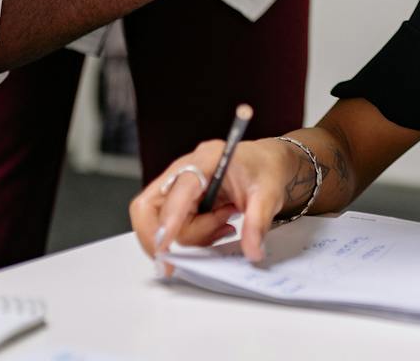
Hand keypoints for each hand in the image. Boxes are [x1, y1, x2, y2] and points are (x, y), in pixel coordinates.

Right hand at [130, 137, 304, 265]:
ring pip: (165, 222)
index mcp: (207, 158)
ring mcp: (180, 183)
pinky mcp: (181, 198)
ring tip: (226, 222)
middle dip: (159, 236)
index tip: (163, 249)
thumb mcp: (269, 194)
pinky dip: (195, 234)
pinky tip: (220, 225)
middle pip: (150, 205)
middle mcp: (187, 168)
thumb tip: (251, 251)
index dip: (169, 219)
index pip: (180, 189)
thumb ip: (258, 222)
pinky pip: (175, 225)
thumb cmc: (265, 169)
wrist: (267, 162)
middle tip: (170, 261)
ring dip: (194, 233)